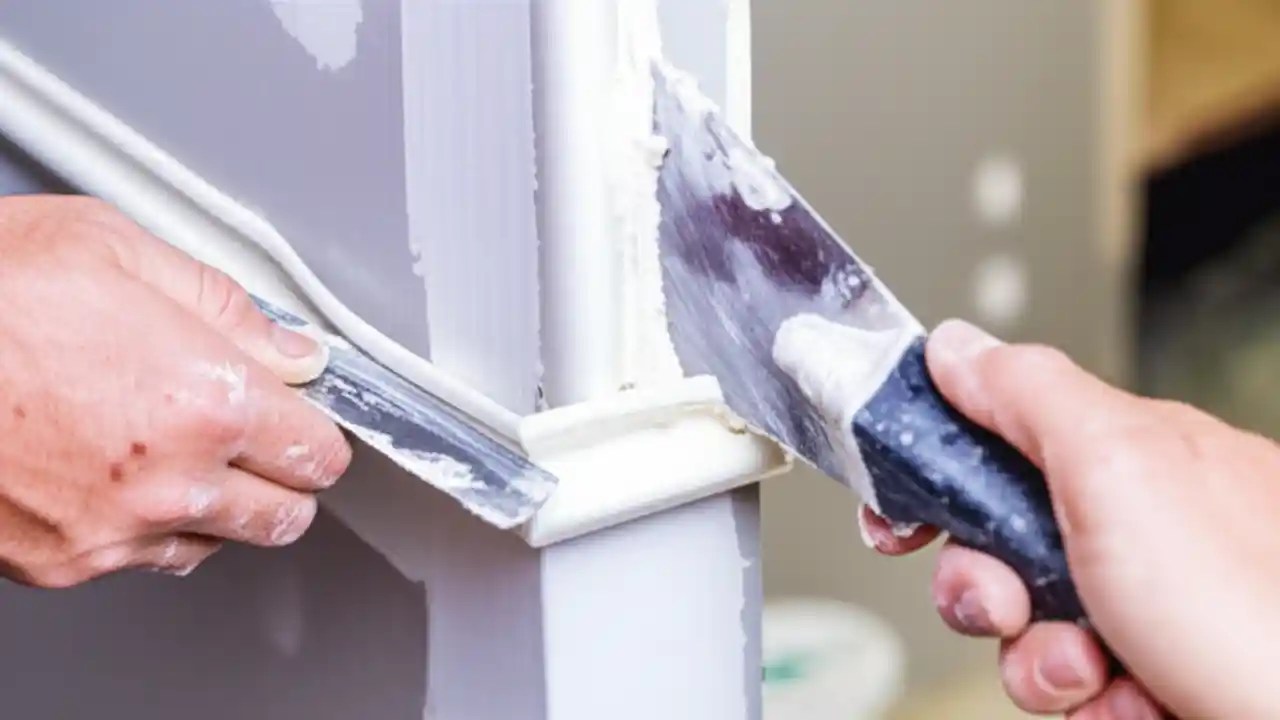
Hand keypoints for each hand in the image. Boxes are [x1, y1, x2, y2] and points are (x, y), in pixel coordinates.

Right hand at [0, 196, 351, 586]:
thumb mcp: (113, 247)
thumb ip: (225, 306)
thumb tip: (287, 346)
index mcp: (205, 400)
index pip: (319, 451)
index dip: (317, 427)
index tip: (306, 414)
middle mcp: (170, 481)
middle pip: (286, 514)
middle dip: (284, 476)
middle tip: (257, 435)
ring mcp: (113, 532)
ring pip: (218, 543)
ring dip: (219, 503)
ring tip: (173, 443)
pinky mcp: (61, 563)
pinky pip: (144, 559)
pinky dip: (152, 525)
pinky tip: (119, 471)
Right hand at [863, 319, 1279, 718]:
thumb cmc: (1260, 609)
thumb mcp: (1121, 466)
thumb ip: (1028, 394)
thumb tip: (957, 345)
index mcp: (1131, 455)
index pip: (1001, 439)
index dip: (935, 475)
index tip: (898, 512)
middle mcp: (1137, 530)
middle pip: (994, 543)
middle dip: (984, 585)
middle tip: (1013, 598)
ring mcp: (1146, 610)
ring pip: (1023, 628)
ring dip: (1038, 660)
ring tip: (1098, 668)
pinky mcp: (1149, 681)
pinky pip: (1067, 689)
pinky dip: (1087, 704)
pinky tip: (1132, 701)